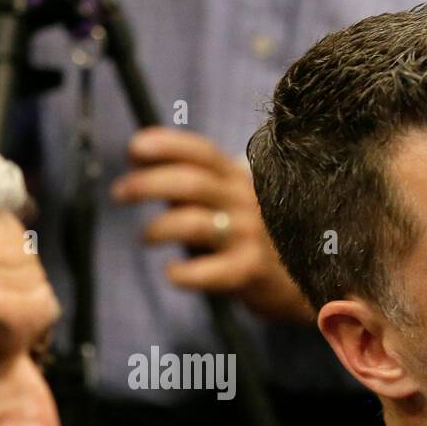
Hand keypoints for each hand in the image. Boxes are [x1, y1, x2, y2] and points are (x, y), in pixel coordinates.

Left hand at [111, 127, 313, 323]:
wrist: (306, 280)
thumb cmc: (256, 237)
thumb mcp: (234, 202)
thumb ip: (197, 188)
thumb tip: (143, 173)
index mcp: (238, 178)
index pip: (202, 152)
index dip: (167, 145)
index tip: (134, 148)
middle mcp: (245, 201)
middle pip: (191, 183)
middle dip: (148, 184)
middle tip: (120, 193)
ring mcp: (249, 236)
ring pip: (195, 223)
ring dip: (160, 227)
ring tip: (145, 237)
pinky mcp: (250, 271)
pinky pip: (210, 272)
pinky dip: (183, 272)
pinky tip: (171, 272)